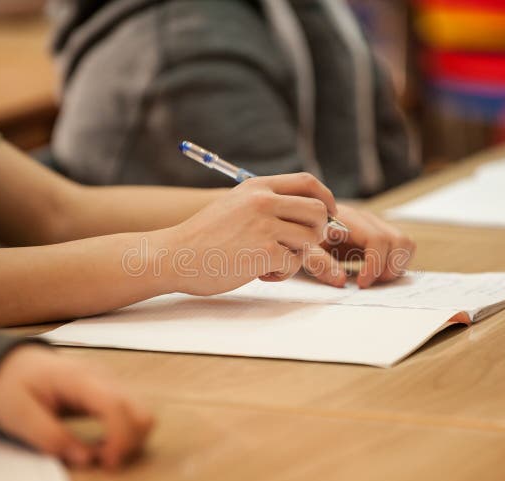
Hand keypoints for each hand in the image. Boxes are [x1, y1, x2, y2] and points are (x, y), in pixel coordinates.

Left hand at [0, 346, 153, 468]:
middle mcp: (102, 377)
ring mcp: (110, 382)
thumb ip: (50, 438)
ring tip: (100, 453)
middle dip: (129, 442)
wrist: (12, 363)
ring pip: (141, 414)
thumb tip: (86, 459)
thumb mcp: (18, 416)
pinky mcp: (111, 390)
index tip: (106, 463)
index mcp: (78, 378)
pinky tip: (102, 443)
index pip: (115, 405)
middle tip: (103, 462)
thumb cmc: (12, 386)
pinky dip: (124, 434)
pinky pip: (132, 414)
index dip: (119, 438)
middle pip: (139, 410)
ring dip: (129, 440)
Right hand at [161, 173, 342, 295]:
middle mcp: (263, 201)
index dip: (325, 199)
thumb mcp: (235, 205)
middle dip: (319, 231)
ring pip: (310, 239)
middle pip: (317, 211)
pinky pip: (294, 263)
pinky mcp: (264, 252)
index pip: (307, 182)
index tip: (329, 214)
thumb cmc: (204, 237)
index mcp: (257, 187)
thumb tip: (306, 214)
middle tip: (300, 246)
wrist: (175, 256)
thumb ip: (266, 204)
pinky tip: (260, 274)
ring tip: (273, 263)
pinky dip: (283, 274)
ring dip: (298, 256)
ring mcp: (264, 225)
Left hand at [305, 204, 415, 288]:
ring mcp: (375, 226)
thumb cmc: (300, 237)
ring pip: (405, 243)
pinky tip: (374, 274)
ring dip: (396, 266)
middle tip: (368, 283)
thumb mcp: (303, 250)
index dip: (375, 265)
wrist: (298, 224)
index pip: (377, 239)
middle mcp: (366, 220)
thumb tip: (341, 282)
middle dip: (390, 268)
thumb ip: (319, 263)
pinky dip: (394, 264)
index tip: (361, 284)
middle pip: (399, 241)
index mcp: (348, 220)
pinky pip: (400, 248)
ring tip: (374, 279)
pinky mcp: (378, 235)